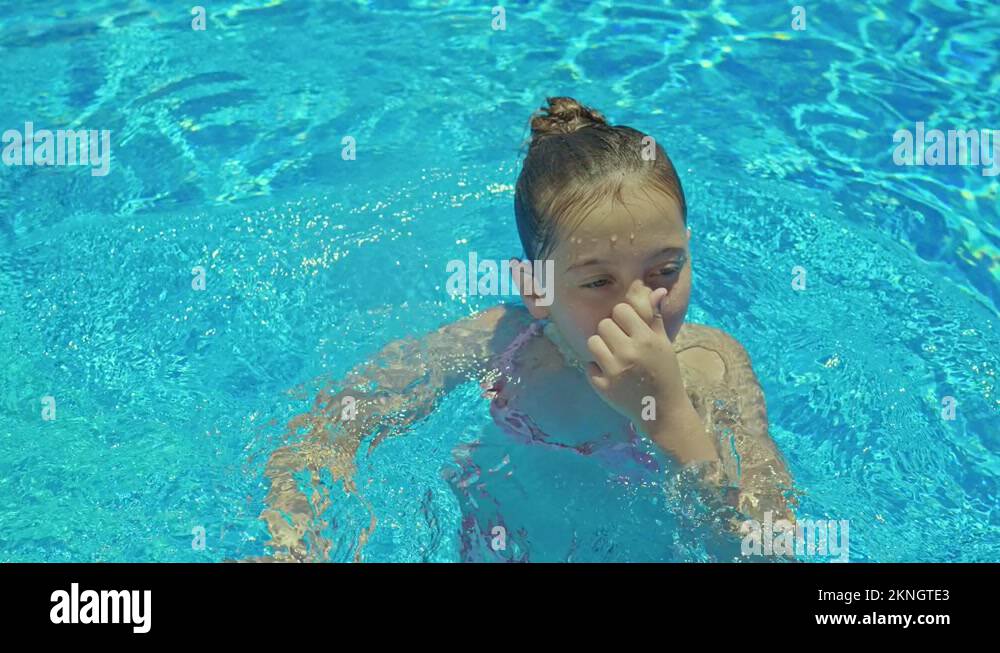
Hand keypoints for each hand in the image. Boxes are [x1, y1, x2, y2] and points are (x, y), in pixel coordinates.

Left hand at [584, 281, 716, 462]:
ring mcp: (613, 371)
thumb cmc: (665, 373)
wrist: (662, 411)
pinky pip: (589, 365)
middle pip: (604, 324)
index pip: (621, 310)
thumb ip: (654, 317)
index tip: (630, 327)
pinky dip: (597, 369)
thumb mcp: (664, 344)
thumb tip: (656, 290)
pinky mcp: (602, 386)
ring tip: (614, 356)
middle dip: (611, 332)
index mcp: (646, 339)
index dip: (623, 317)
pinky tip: (612, 375)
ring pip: (592, 342)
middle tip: (622, 344)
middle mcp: (629, 353)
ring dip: (601, 347)